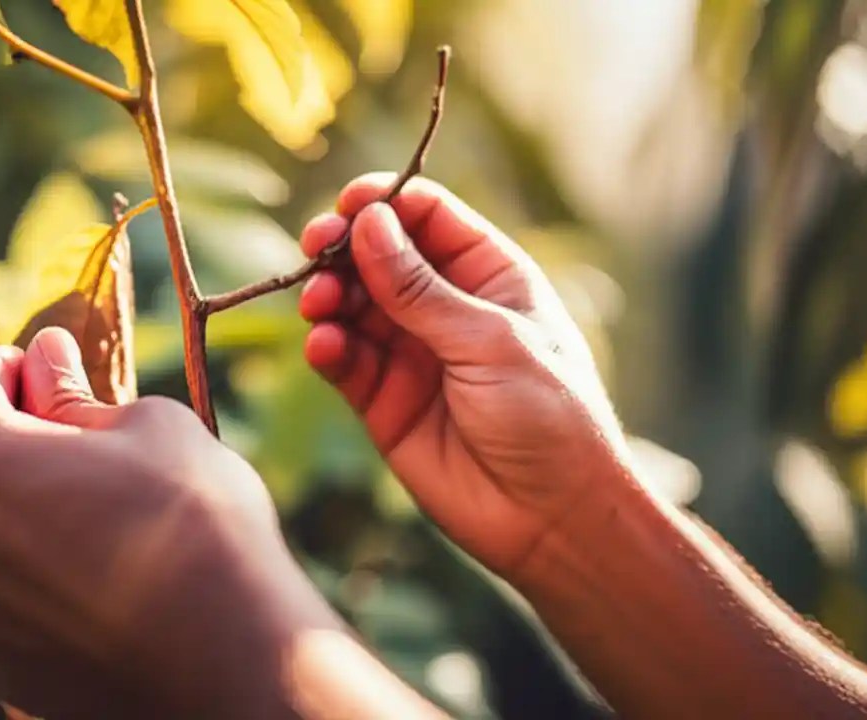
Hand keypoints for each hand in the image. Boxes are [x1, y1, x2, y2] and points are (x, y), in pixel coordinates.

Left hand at [0, 330, 339, 717]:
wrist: (230, 658)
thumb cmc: (196, 525)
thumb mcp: (149, 426)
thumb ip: (77, 392)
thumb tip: (47, 358)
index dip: (7, 364)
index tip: (50, 364)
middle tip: (66, 423)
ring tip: (72, 495)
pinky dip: (5, 573)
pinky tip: (63, 568)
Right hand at [299, 173, 634, 576]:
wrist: (551, 518)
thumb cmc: (548, 417)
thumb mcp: (489, 340)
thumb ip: (420, 288)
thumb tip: (367, 223)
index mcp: (489, 275)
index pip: (427, 216)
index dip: (385, 203)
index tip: (349, 205)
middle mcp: (444, 307)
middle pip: (377, 254)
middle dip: (342, 247)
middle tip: (315, 248)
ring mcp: (411, 353)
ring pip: (352, 305)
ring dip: (328, 296)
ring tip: (319, 304)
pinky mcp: (382, 401)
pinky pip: (343, 359)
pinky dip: (327, 346)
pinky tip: (325, 346)